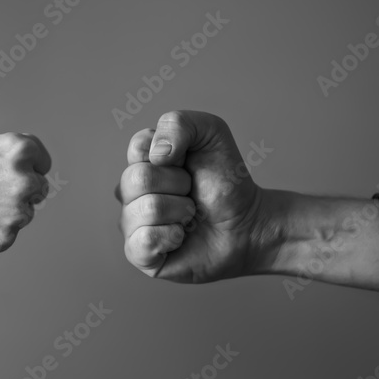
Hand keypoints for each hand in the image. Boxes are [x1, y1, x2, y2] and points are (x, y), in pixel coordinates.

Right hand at [0, 132, 51, 256]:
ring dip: (4, 216)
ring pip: (23, 216)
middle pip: (38, 191)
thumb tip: (26, 176)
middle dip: (18, 193)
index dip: (27, 169)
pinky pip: (6, 237)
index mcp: (20, 150)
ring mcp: (16, 213)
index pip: (43, 163)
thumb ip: (8, 160)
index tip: (10, 174)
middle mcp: (24, 180)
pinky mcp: (4, 240)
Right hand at [115, 111, 281, 282]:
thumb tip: (156, 155)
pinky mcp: (139, 254)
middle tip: (192, 192)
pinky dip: (171, 237)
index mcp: (141, 162)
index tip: (188, 162)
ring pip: (144, 210)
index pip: (138, 148)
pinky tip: (182, 237)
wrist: (248, 222)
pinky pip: (143, 242)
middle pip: (138, 179)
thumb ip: (178, 123)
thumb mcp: (211, 133)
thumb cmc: (226, 180)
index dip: (172, 154)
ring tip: (190, 215)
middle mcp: (131, 193)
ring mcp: (132, 223)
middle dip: (178, 184)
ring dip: (180, 211)